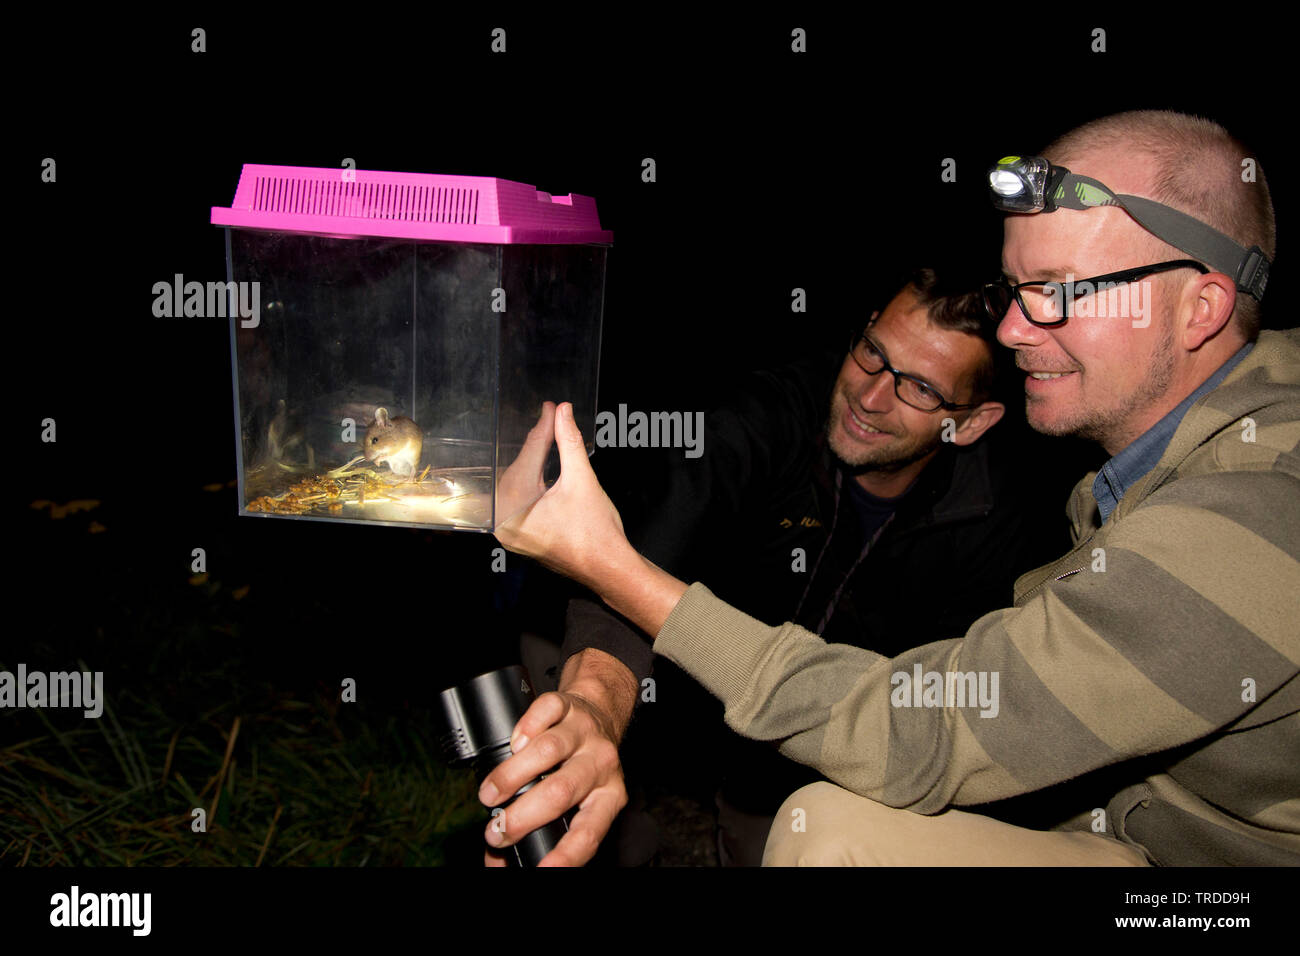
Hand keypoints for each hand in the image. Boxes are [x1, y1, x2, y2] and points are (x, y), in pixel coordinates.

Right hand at [478, 688, 628, 866]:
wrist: (601, 714)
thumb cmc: (581, 769)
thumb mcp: (575, 804)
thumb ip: (539, 834)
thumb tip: (495, 862)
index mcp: (608, 798)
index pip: (590, 832)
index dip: (568, 854)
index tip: (544, 868)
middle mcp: (601, 765)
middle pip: (562, 792)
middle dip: (523, 817)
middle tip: (497, 831)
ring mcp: (584, 732)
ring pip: (549, 751)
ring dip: (512, 776)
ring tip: (490, 794)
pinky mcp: (568, 705)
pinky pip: (547, 711)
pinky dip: (527, 727)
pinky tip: (514, 743)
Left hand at [494, 402, 632, 592]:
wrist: (608, 568)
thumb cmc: (597, 532)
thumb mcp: (583, 480)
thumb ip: (570, 443)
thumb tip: (563, 413)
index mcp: (513, 509)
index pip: (528, 458)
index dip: (542, 429)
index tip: (551, 408)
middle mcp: (504, 523)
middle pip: (518, 470)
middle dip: (536, 445)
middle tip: (550, 418)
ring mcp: (510, 533)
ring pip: (517, 485)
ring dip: (532, 462)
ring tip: (547, 437)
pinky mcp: (519, 537)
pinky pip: (520, 500)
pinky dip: (531, 482)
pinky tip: (541, 466)